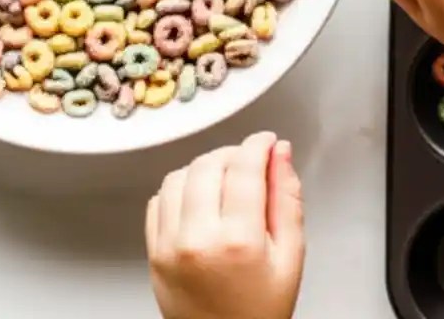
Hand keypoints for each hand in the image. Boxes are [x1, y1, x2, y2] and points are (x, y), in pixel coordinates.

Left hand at [146, 132, 304, 318]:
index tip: (267, 142)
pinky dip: (180, 189)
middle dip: (233, 153)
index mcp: (238, 240)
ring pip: (179, 176)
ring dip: (204, 168)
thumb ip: (287, 199)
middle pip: (208, 165)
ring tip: (225, 180)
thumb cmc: (260, 310)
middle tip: (251, 162)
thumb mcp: (291, 256)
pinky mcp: (153, 252)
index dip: (257, 145)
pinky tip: (200, 199)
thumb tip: (280, 155)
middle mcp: (197, 238)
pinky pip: (159, 200)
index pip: (243, 167)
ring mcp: (169, 245)